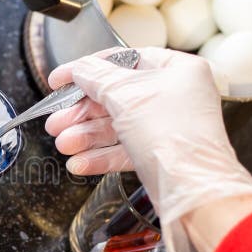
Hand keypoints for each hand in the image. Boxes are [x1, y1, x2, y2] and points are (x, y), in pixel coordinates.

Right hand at [46, 47, 251, 251]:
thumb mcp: (125, 95)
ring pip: (117, 127)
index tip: (61, 79)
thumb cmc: (174, 136)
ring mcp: (167, 128)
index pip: (123, 60)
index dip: (87, 69)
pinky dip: (100, 156)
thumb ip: (97, 78)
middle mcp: (174, 97)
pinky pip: (124, 150)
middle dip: (81, 112)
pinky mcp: (160, 156)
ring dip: (86, 135)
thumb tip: (81, 69)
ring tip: (63, 144)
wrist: (194, 191)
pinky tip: (79, 162)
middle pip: (115, 97)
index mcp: (176, 70)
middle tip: (56, 120)